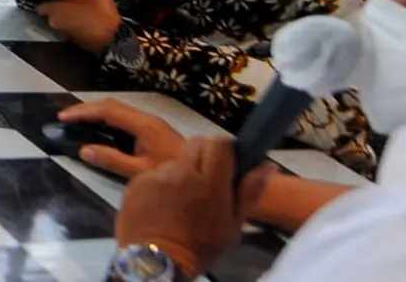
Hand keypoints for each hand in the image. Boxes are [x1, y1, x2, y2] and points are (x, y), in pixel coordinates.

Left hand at [36, 0, 120, 52]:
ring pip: (61, 19)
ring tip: (81, 6)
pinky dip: (74, 22)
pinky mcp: (71, 40)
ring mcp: (62, 33)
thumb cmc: (102, 16)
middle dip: (60, 4)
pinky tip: (86, 17)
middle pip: (51, 10)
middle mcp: (54, 23)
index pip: (40, 3)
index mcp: (55, 10)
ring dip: (68, 13)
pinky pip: (69, 26)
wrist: (114, 39)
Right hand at [57, 98, 183, 176]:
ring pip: (118, 110)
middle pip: (112, 105)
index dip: (84, 112)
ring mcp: (151, 124)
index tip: (63, 117)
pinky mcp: (152, 131)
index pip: (108, 110)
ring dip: (96, 112)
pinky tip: (98, 128)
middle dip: (87, 108)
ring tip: (76, 120)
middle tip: (65, 117)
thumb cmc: (172, 175)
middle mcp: (147, 119)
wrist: (203, 180)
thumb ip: (113, 160)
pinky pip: (124, 118)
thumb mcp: (140, 172)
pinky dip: (107, 119)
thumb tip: (85, 150)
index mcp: (144, 125)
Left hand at [117, 138, 273, 279]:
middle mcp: (183, 173)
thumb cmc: (199, 247)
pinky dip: (159, 185)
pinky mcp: (138, 181)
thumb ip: (250, 192)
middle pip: (196, 144)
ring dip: (180, 173)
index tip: (224, 162)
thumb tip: (268, 165)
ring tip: (179, 199)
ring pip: (174, 161)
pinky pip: (154, 174)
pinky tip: (161, 205)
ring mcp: (158, 175)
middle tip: (203, 179)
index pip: (219, 143)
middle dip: (202, 156)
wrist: (154, 263)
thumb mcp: (232, 226)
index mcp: (211, 183)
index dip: (223, 149)